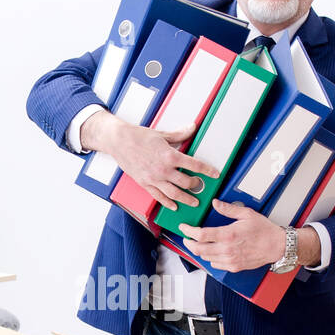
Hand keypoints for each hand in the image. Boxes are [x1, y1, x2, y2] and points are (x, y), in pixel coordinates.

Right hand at [81, 112, 218, 210]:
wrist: (119, 141)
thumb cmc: (138, 137)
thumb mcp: (162, 134)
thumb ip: (180, 135)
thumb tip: (192, 128)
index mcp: (170, 156)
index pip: (194, 165)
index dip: (207, 170)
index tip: (215, 174)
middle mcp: (163, 169)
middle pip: (186, 182)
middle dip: (196, 186)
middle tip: (201, 187)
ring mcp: (154, 179)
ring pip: (174, 194)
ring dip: (185, 199)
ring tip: (193, 202)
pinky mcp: (145, 184)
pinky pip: (158, 197)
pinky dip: (167, 203)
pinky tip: (173, 206)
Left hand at [177, 200, 287, 272]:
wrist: (277, 246)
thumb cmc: (264, 230)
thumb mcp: (246, 214)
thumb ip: (228, 209)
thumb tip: (215, 203)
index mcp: (228, 234)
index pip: (200, 235)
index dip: (188, 231)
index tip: (184, 228)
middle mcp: (227, 249)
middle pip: (198, 249)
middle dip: (188, 243)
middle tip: (187, 238)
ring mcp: (230, 260)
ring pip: (205, 258)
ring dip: (199, 250)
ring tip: (199, 243)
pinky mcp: (234, 267)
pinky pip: (215, 264)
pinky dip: (210, 258)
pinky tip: (212, 251)